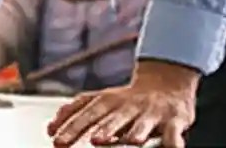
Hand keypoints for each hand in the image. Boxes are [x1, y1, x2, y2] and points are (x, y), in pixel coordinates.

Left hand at [47, 60, 198, 146]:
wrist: (167, 83)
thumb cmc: (128, 99)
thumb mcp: (100, 99)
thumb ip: (75, 110)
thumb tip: (51, 128)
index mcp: (109, 101)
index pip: (87, 113)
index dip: (73, 126)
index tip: (57, 140)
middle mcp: (129, 106)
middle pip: (114, 118)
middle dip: (105, 129)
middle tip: (94, 140)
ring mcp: (152, 113)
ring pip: (143, 123)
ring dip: (137, 131)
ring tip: (133, 141)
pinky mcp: (174, 120)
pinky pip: (174, 132)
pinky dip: (174, 140)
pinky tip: (171, 147)